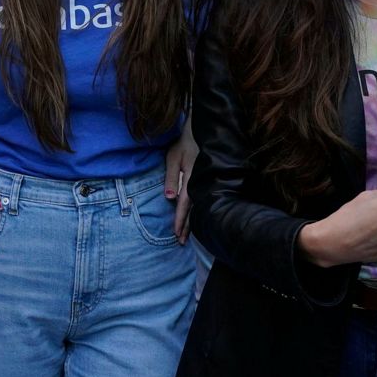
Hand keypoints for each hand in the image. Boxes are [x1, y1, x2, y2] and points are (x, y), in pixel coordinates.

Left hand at [164, 119, 196, 243]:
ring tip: (188, 236)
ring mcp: (205, 184)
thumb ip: (171, 177)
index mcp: (191, 179)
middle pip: (194, 210)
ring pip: (199, 208)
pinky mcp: (207, 182)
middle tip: (181, 242)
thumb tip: (169, 198)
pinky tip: (198, 221)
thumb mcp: (173, 158)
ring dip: (193, 223)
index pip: (184, 204)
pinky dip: (199, 213)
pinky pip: (202, 201)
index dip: (180, 220)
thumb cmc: (183, 145)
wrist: (200, 133)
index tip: (176, 233)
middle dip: (187, 227)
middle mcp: (200, 184)